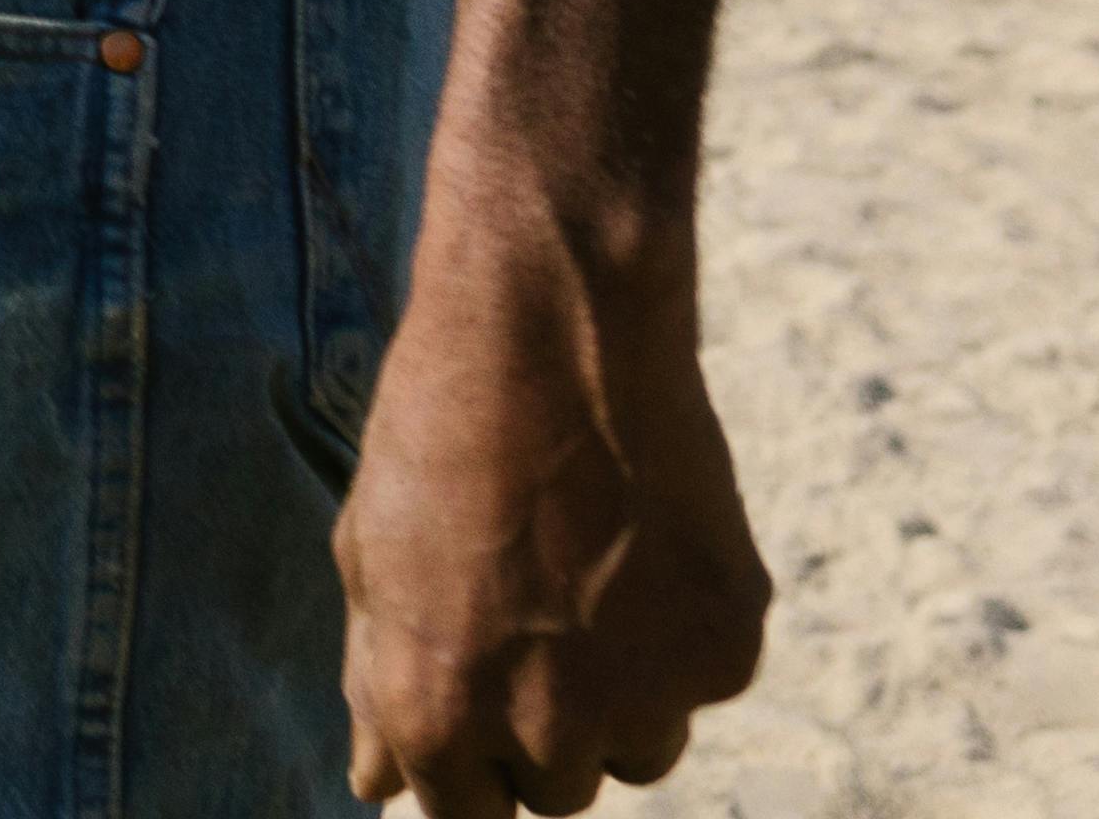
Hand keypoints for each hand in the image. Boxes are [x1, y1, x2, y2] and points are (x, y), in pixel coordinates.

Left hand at [337, 219, 770, 809]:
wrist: (554, 329)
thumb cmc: (439, 432)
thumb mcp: (371, 555)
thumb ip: (378, 683)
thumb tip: (373, 783)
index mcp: (436, 713)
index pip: (465, 818)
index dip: (471, 766)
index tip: (479, 713)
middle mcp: (544, 729)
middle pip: (558, 789)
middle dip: (544, 726)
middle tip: (536, 613)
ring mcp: (647, 696)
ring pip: (640, 748)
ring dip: (620, 696)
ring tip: (589, 572)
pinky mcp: (727, 651)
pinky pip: (703, 680)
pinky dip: (683, 632)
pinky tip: (647, 539)